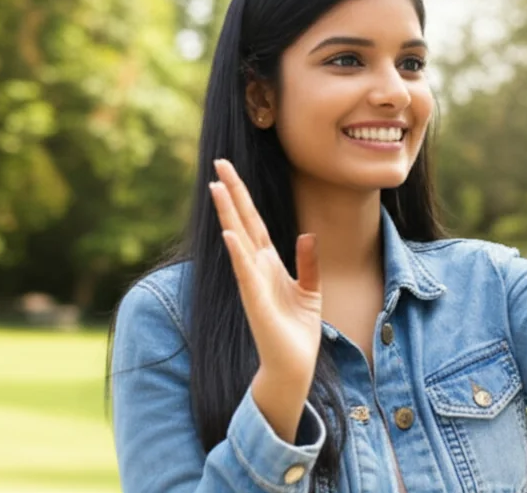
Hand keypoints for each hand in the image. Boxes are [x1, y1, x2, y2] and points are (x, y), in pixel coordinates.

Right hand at [209, 159, 321, 441]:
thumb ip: (308, 261)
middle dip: (231, 193)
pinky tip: (229, 235)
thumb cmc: (297, 328)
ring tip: (216, 188)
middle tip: (218, 163)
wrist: (294, 364)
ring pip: (238, 241)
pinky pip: (245, 273)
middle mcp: (257, 268)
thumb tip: (307, 233)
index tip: (229, 171)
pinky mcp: (255, 302)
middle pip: (242, 222)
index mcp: (269, 263)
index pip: (253, 222)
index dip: (242, 196)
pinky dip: (238, 254)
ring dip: (228, 215)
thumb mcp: (310, 288)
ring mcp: (253, 283)